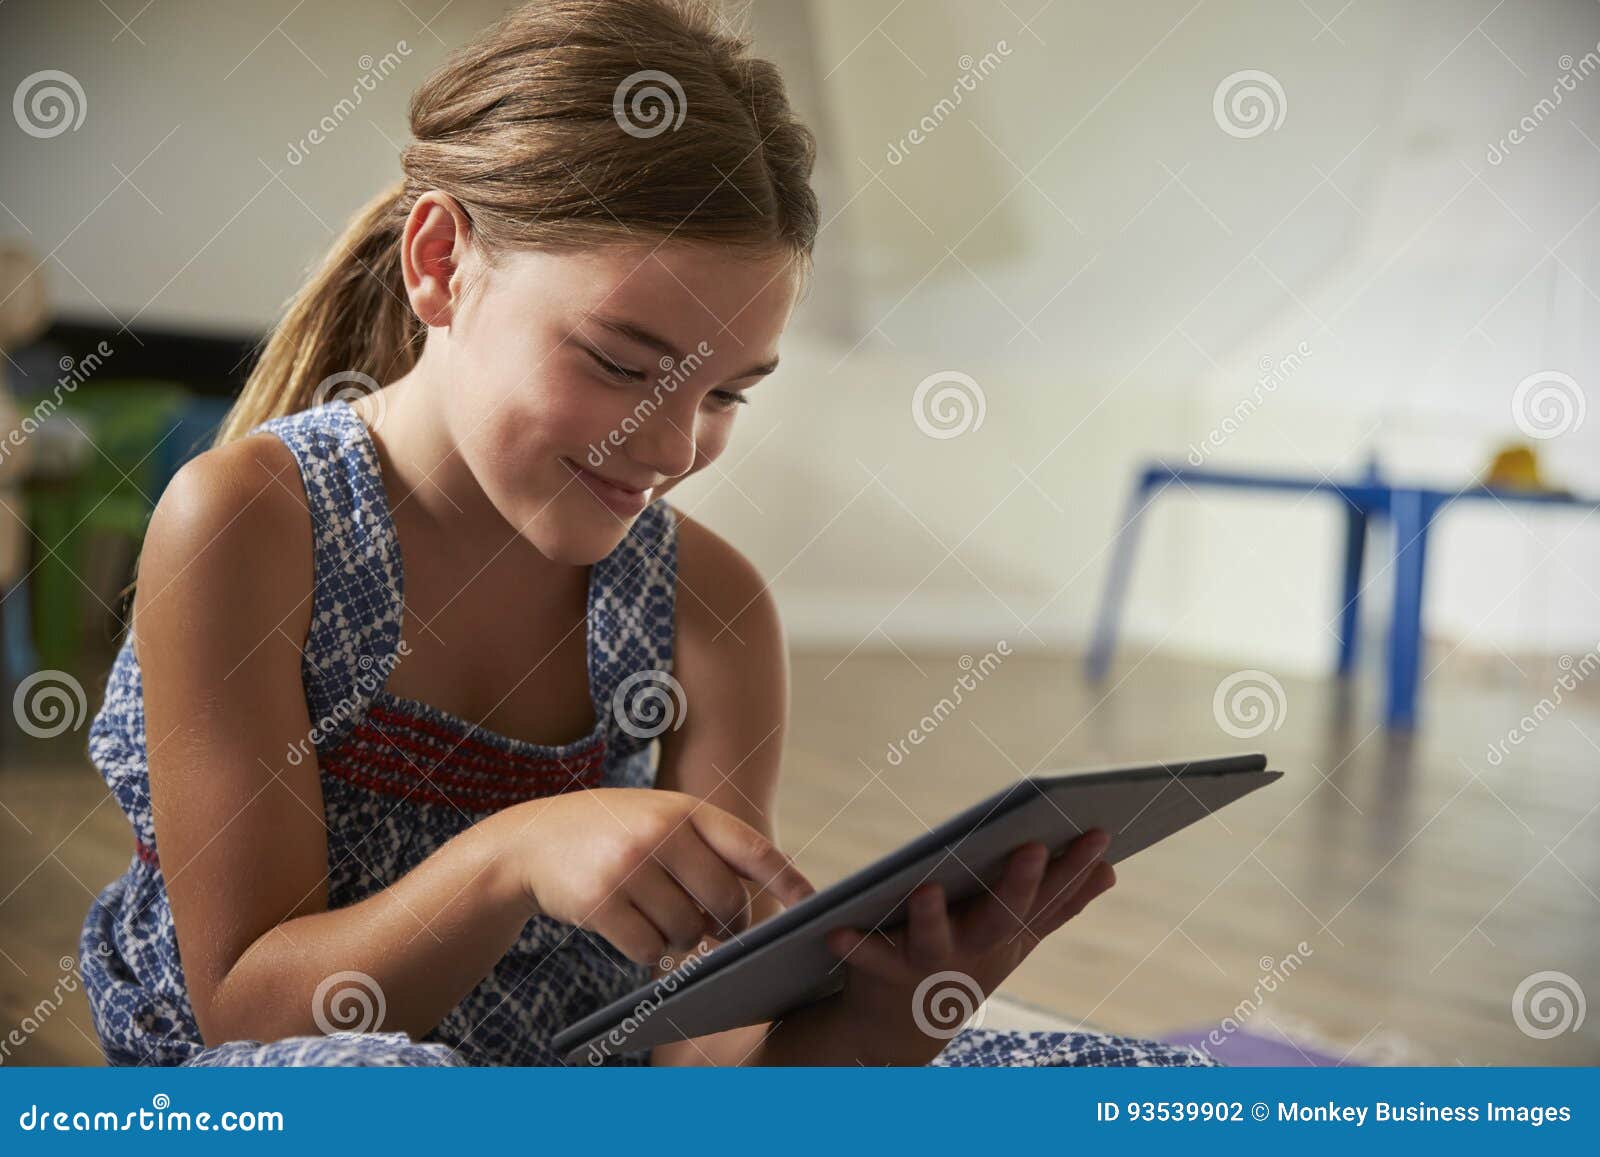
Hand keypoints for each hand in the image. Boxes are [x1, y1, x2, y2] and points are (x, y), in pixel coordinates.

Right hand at [492, 788, 813, 964]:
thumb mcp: (657, 818)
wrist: (528, 841)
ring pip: (686, 930)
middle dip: (725, 925)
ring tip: (655, 917)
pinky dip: (646, 951)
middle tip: (712, 930)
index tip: (813, 904)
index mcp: (684, 809)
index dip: (786, 878)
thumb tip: (745, 912)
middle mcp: (660, 832)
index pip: (750, 847)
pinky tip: (629, 928)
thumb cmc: (607, 835)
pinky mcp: (601, 900)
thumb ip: (703, 848)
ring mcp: (629, 865)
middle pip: (724, 900)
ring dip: (679, 939)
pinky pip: (648, 948)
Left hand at [818, 829, 1115, 1062]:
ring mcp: (929, 963)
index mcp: (1008, 932)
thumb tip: (1111, 869)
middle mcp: (975, 950)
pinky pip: (866, 956)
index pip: (1050, 895)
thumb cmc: (965, 963)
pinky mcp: (881, 970)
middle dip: (1018, 885)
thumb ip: (1058, 903)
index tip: (1099, 832)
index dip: (1075, 867)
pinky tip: (835, 927)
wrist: (902, 1030)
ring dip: (931, 918)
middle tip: (1031, 847)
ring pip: (934, 940)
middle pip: (1001, 916)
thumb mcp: (1015, 936)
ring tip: (927, 889)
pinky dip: (853, 945)